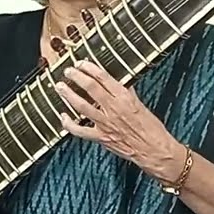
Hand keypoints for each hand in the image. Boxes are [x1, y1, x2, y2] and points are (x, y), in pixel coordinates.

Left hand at [54, 61, 183, 179]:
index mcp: (124, 98)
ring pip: (82, 106)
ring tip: (60, 87)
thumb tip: (119, 82)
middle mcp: (113, 108)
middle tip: (68, 71)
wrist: (154, 150)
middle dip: (76, 77)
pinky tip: (63, 117)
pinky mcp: (100, 137)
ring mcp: (105, 123)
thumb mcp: (140, 105)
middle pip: (90, 88)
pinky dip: (68, 123)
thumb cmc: (151, 129)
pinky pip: (79, 130)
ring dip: (69, 95)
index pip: (103, 77)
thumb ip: (127, 93)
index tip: (81, 63)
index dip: (89, 68)